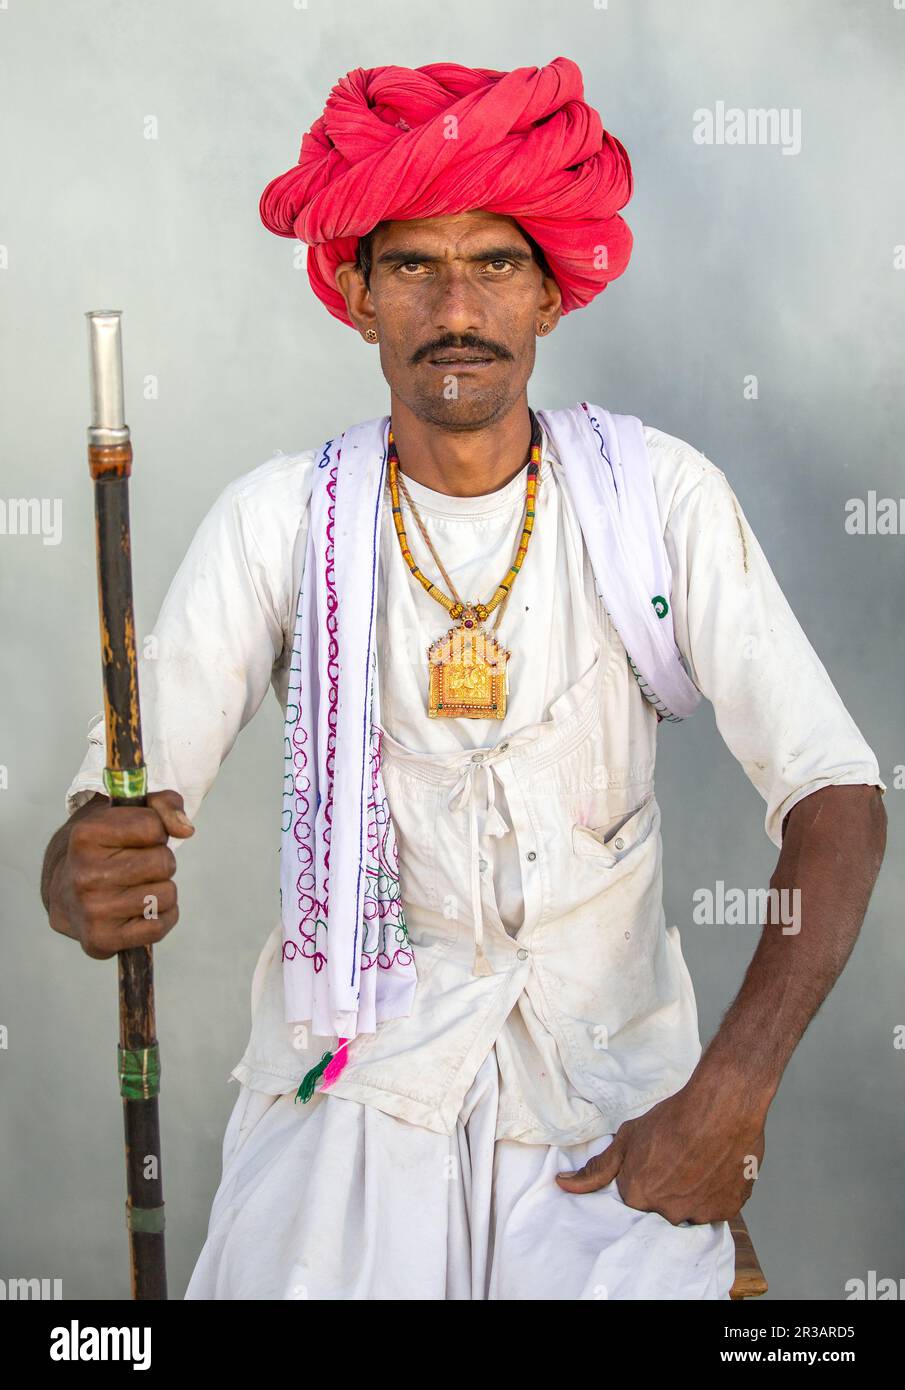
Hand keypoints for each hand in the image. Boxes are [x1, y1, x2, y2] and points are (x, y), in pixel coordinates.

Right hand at [48, 790, 194, 958]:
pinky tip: (141, 910)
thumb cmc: (105, 846)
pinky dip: (161, 917)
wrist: (64, 890)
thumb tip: (186, 829)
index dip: (155, 832)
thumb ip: (164, 805)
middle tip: (137, 866)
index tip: (136, 838)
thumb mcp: (128, 812)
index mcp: (85, 835)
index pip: (154, 828)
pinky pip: (159, 926)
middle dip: (160, 862)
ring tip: (136, 887)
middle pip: (163, 862)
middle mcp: (84, 874)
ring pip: (166, 894)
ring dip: (162, 889)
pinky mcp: (100, 940)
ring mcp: (91, 910)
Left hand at [554, 1078, 764, 1223]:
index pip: (634, 1200)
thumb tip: (562, 1184)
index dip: (644, 1179)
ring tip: (697, 1164)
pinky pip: (715, 1210)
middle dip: (666, 1191)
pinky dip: (714, 1195)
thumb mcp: (628, 1138)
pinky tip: (714, 1169)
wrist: (722, 1107)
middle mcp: (666, 1212)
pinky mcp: (725, 1211)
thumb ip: (596, 1168)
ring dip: (691, 1195)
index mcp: (637, 1196)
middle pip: (661, 1210)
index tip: (654, 1164)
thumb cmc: (674, 1118)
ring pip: (689, 1212)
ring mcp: (698, 1214)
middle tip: (677, 1162)